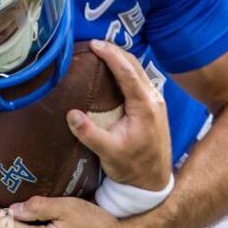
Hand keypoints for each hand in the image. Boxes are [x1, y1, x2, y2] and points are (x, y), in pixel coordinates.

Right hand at [67, 39, 171, 189]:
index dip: (110, 55)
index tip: (94, 44)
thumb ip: (89, 134)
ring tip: (102, 53)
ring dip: (122, 60)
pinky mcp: (155, 109)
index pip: (127, 71)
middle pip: (135, 65)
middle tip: (94, 44)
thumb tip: (71, 114)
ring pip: (139, 71)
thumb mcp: (108, 153)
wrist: (153, 183)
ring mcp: (157, 103)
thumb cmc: (132, 168)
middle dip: (115, 51)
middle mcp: (154, 100)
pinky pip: (141, 81)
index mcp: (144, 107)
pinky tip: (115, 73)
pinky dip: (127, 71)